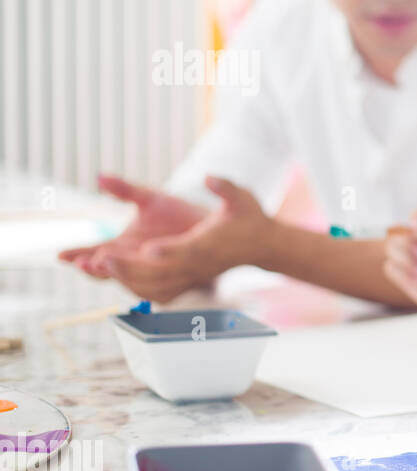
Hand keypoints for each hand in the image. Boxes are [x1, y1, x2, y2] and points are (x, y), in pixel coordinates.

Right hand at [59, 174, 206, 277]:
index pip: (93, 251)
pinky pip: (148, 288)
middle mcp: (132, 262)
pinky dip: (138, 283)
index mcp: (122, 244)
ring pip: (124, 279)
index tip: (61, 254)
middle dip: (92, 266)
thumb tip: (99, 177)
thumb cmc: (179, 213)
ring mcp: (149, 272)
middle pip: (104, 269)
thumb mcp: (149, 199)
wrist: (212, 228)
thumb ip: (124, 189)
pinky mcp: (168, 282)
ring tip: (102, 263)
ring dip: (113, 273)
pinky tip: (130, 277)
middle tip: (83, 261)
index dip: (77, 253)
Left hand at [79, 176, 270, 301]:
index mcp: (210, 243)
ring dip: (127, 278)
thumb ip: (225, 187)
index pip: (188, 250)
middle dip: (130, 266)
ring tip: (99, 264)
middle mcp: (200, 264)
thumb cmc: (249, 218)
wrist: (262, 245)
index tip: (147, 249)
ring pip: (156, 285)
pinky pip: (159, 291)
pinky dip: (136, 287)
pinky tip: (117, 276)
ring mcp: (194, 275)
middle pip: (163, 272)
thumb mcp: (242, 196)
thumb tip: (210, 178)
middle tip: (101, 257)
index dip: (168, 251)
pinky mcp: (189, 281)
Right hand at [383, 210, 416, 319]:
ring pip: (390, 246)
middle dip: (409, 243)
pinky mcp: (401, 274)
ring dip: (404, 257)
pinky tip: (416, 279)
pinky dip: (401, 272)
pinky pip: (389, 267)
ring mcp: (407, 257)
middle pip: (400, 232)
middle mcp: (416, 242)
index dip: (416, 218)